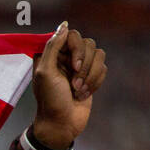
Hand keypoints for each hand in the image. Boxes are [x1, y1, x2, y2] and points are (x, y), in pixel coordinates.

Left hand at [30, 21, 106, 149]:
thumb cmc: (50, 100)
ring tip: (77, 91)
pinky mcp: (91, 76)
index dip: (76, 49)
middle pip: (88, 43)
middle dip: (84, 65)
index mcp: (52, 54)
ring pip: (99, 55)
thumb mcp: (45, 72)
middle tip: (73, 83)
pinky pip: (104, 68)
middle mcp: (66, 57)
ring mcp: (80, 67)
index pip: (72, 35)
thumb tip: (64, 24)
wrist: (61, 124)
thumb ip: (52, 46)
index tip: (72, 65)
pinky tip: (83, 95)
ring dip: (90, 75)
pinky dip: (95, 82)